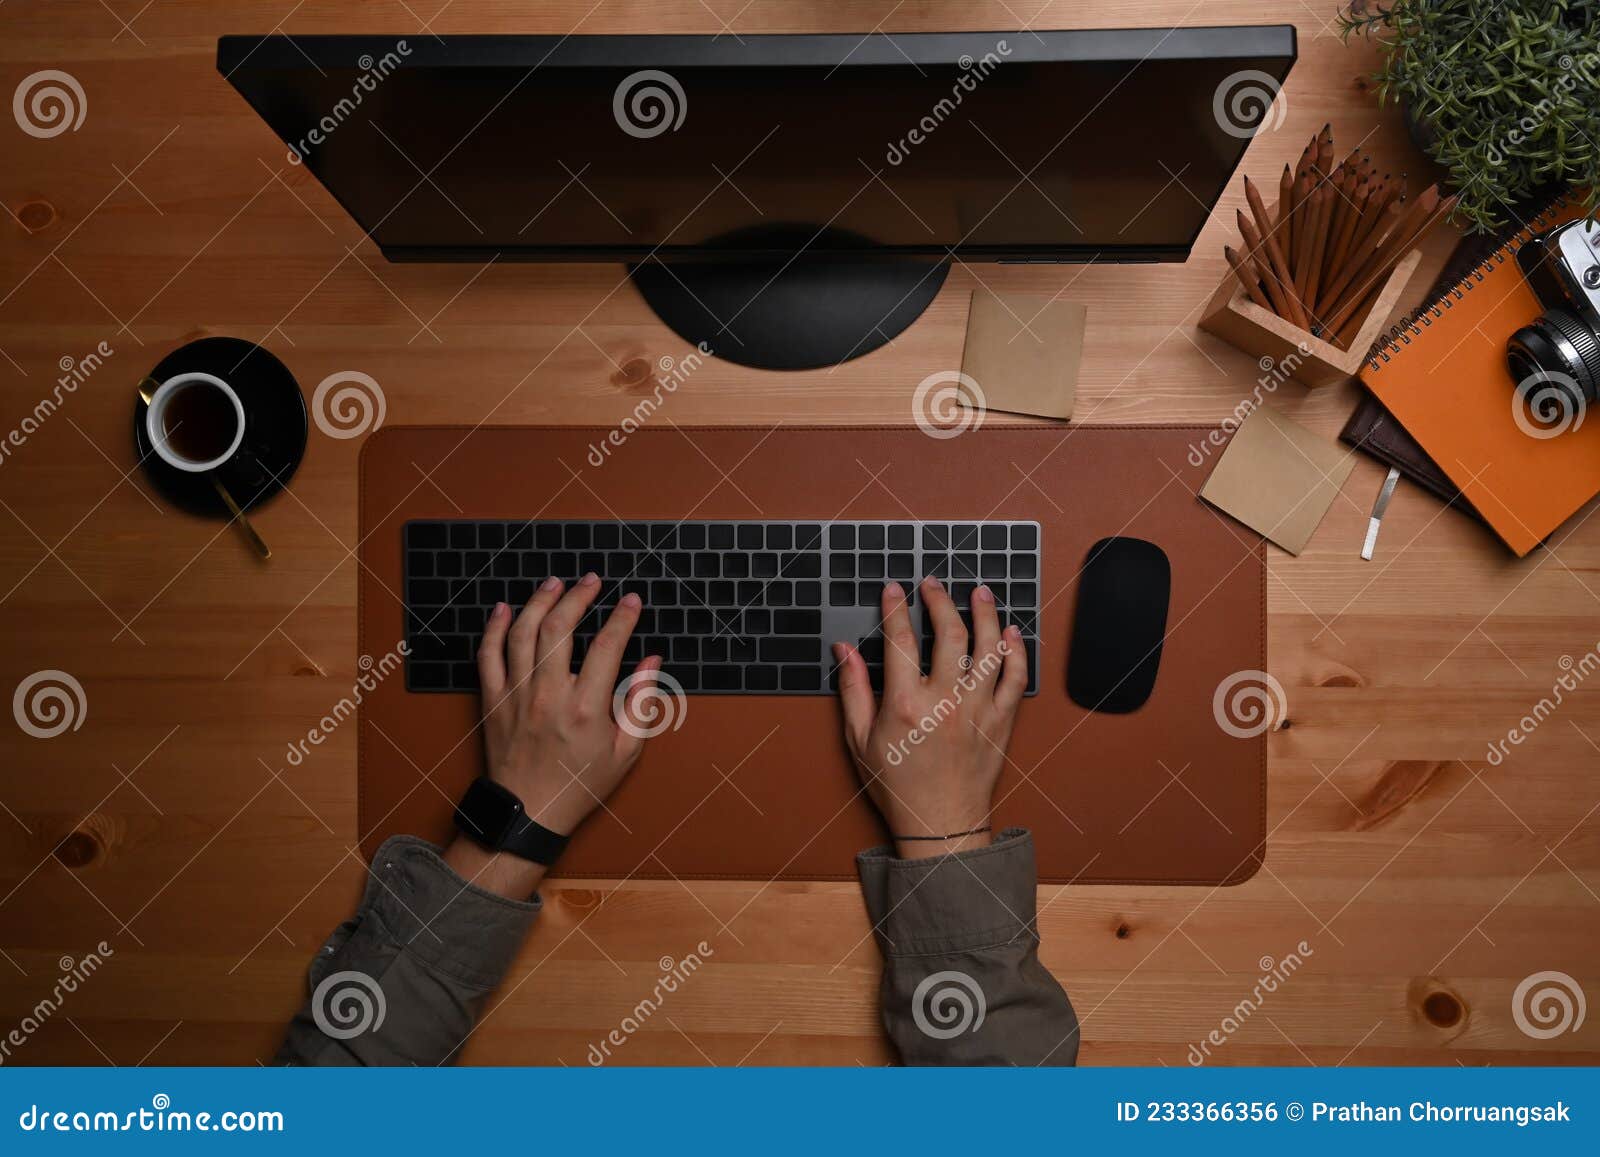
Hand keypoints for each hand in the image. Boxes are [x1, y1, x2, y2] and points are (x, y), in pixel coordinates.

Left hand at [444, 573, 660, 896]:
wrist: (528, 814)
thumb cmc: (580, 786)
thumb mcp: (625, 753)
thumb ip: (641, 705)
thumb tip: (652, 663)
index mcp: (585, 708)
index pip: (608, 647)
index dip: (622, 618)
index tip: (631, 600)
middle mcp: (548, 695)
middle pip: (560, 628)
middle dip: (578, 596)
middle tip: (591, 580)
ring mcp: (516, 695)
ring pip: (522, 633)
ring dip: (539, 602)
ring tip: (555, 583)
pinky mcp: (492, 701)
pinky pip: (488, 655)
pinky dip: (494, 627)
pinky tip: (505, 608)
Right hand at [832, 578, 1028, 858]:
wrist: (940, 825)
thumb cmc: (898, 786)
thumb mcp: (859, 740)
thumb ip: (852, 690)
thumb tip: (844, 651)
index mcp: (906, 704)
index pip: (900, 639)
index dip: (896, 607)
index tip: (894, 589)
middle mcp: (945, 702)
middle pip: (950, 633)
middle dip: (941, 600)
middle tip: (934, 584)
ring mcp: (978, 710)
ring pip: (989, 648)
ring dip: (985, 613)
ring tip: (980, 591)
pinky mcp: (1001, 722)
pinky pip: (1016, 678)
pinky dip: (1016, 651)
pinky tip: (1010, 632)